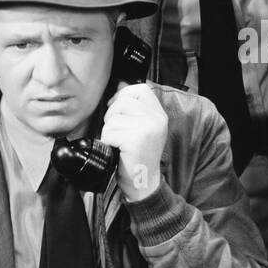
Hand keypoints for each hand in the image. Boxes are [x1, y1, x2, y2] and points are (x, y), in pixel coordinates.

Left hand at [101, 82, 166, 199]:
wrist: (144, 182)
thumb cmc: (139, 156)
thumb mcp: (142, 127)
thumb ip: (133, 107)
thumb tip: (120, 85)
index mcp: (159, 114)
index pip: (139, 90)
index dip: (123, 96)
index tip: (118, 111)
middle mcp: (157, 119)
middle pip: (123, 101)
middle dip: (113, 116)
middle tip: (119, 134)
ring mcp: (148, 128)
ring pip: (113, 118)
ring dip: (109, 132)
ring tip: (120, 144)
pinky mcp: (136, 139)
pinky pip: (110, 132)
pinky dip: (108, 142)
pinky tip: (118, 151)